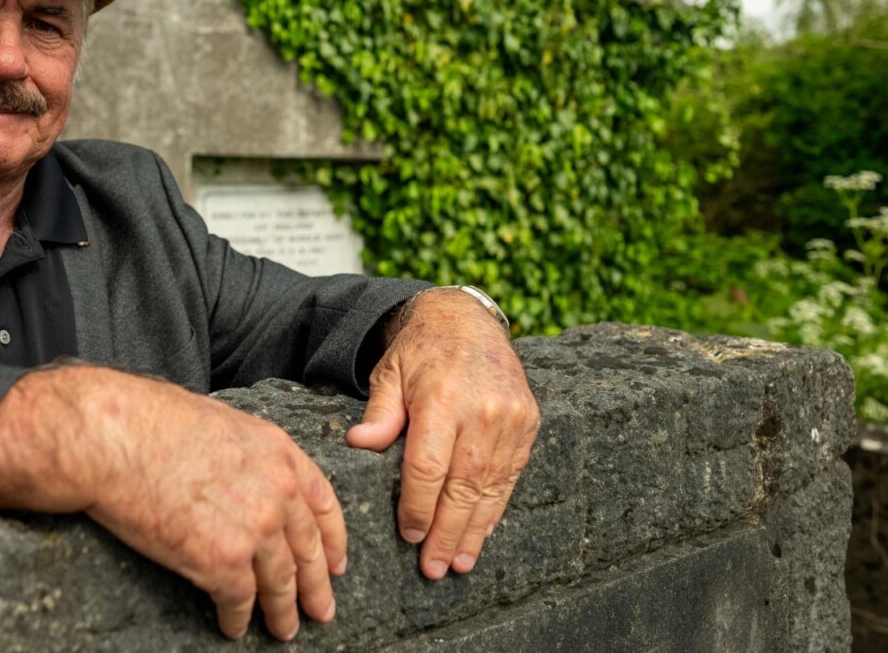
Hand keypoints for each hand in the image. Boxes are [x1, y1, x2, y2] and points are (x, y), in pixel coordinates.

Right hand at [0, 366, 346, 641]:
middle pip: (307, 552)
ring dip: (282, 612)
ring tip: (284, 629)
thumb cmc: (152, 423)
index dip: (332, 540)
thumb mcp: (222, 424)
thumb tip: (249, 479)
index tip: (335, 563)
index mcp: (280, 454)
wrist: (115, 440)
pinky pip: (238, 602)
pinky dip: (236, 620)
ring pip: (279, 584)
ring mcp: (254, 531)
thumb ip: (249, 456)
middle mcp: (278, 493)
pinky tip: (233, 627)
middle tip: (321, 610)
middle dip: (315, 586)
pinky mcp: (222, 564)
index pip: (323, 505)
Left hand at [346, 288, 538, 579]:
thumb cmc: (420, 351)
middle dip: (447, 532)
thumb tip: (358, 444)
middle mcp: (482, 411)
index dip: (418, 506)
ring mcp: (511, 418)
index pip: (428, 467)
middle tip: (435, 567)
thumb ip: (379, 413)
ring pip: (491, 486)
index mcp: (442, 398)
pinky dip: (497, 506)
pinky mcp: (529, 422)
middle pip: (463, 485)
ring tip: (461, 563)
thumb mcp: (390, 373)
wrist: (468, 320)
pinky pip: (511, 474)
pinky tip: (484, 532)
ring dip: (475, 529)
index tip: (408, 534)